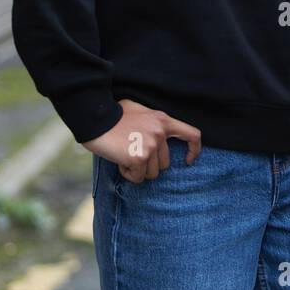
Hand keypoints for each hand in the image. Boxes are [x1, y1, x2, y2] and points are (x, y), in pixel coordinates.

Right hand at [83, 99, 201, 182]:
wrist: (95, 119)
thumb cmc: (113, 115)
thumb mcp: (139, 111)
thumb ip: (152, 123)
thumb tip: (158, 138)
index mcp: (163, 120)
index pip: (192, 134)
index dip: (194, 149)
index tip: (188, 160)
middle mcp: (160, 132)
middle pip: (165, 163)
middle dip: (149, 164)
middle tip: (131, 153)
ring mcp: (151, 145)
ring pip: (152, 173)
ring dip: (137, 169)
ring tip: (124, 154)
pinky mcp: (139, 157)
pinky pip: (138, 177)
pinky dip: (128, 173)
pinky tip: (119, 160)